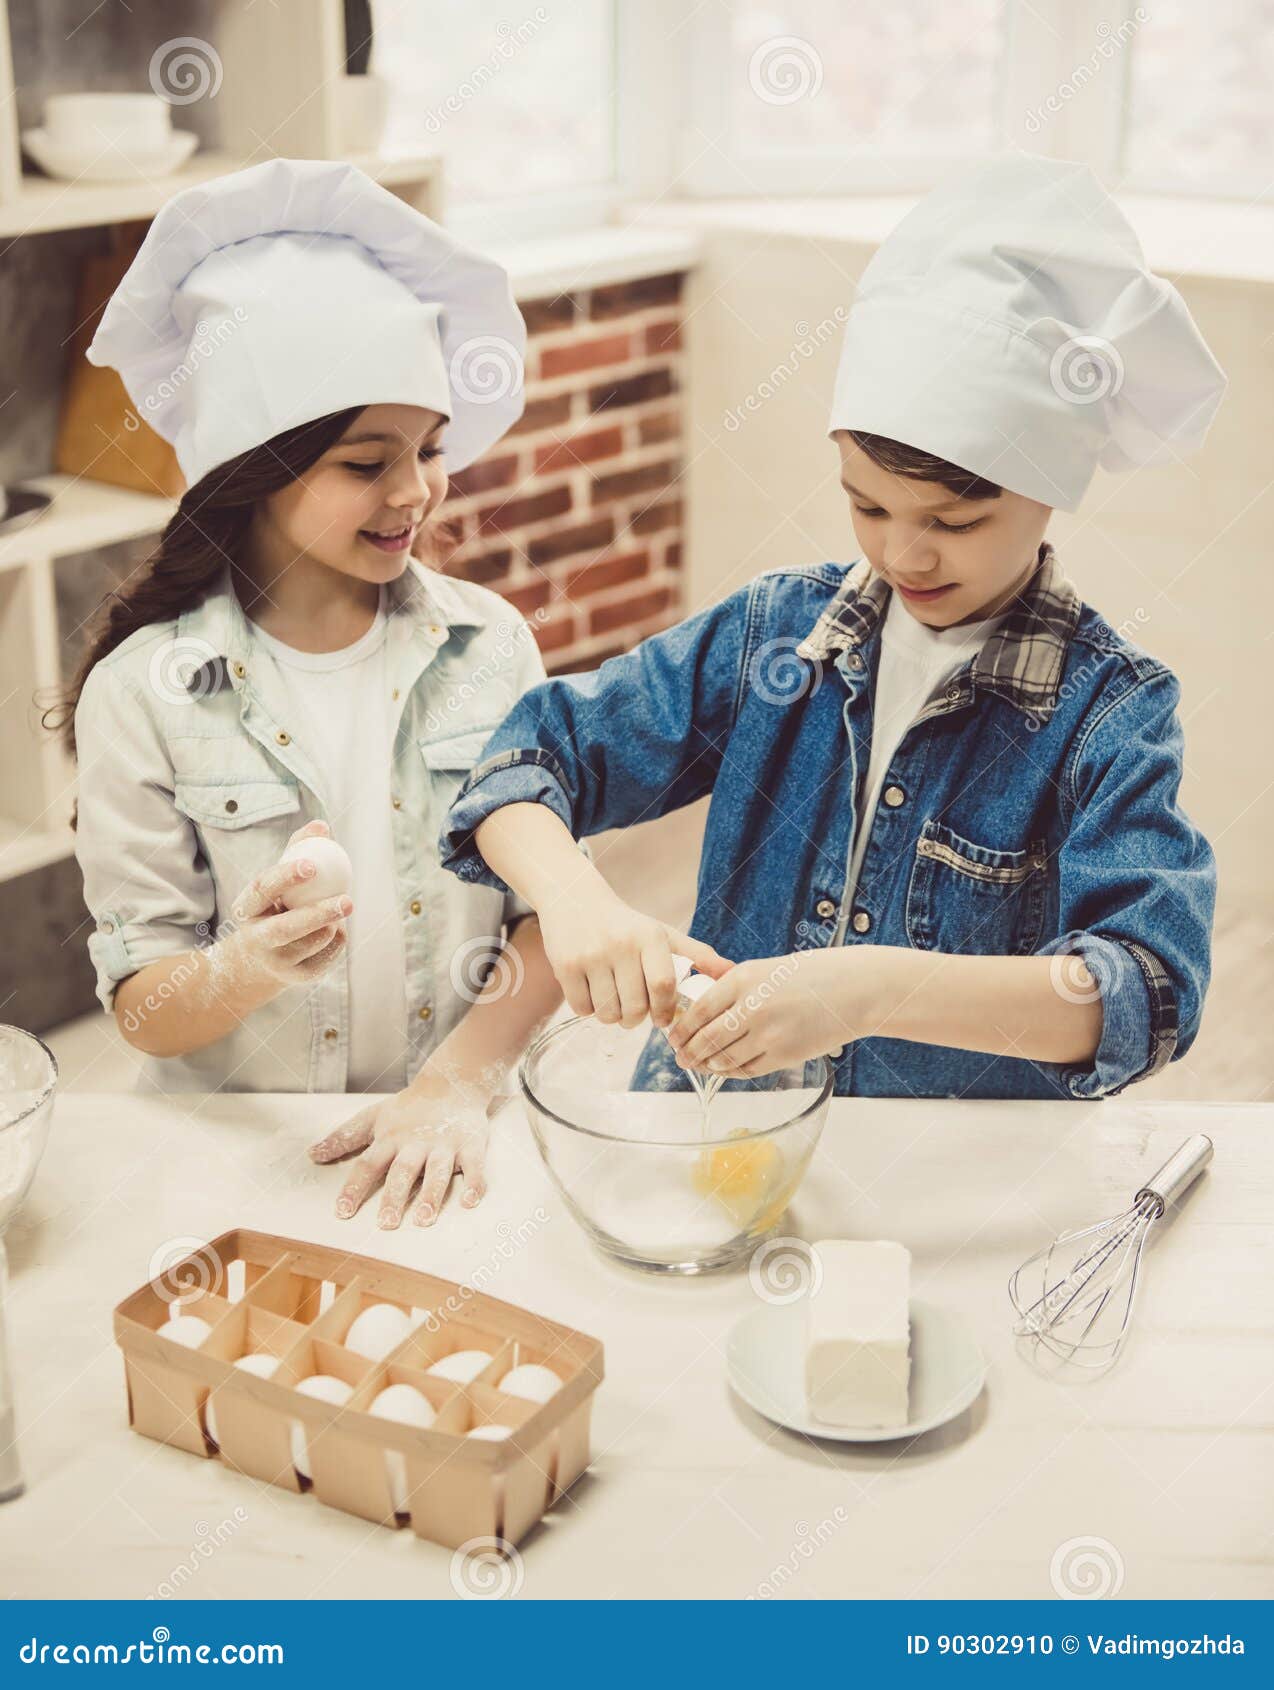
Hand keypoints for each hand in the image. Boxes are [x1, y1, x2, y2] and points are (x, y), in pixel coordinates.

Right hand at [219, 820, 351, 991]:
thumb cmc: (274, 907)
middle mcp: (256, 938)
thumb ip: (298, 849)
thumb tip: (322, 825)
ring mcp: (276, 962)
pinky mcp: (297, 978)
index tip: (312, 864)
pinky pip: (328, 956)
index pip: (263, 889)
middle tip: (348, 900)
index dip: (286, 876)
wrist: (258, 961)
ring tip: (339, 909)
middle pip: (285, 929)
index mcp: (246, 909)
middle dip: (317, 914)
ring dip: (331, 924)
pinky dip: (338, 939)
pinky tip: (335, 929)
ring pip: (312, 943)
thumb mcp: (278, 881)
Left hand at [308, 1072, 489, 1228]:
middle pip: (403, 1171)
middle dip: (394, 1197)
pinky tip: (470, 1202)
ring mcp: (445, 1144)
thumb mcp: (373, 1117)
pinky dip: (475, 1184)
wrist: (452, 1081)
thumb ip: (344, 1138)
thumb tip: (313, 1155)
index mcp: (391, 1138)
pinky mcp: (471, 1144)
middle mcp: (416, 1143)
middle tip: (386, 1223)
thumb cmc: (409, 1107)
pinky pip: (474, 1166)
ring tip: (423, 1220)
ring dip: (431, 1195)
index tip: (342, 1211)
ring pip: (437, 1171)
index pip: (368, 1164)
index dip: (354, 1187)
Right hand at [538, 882, 731, 1028]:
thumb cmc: (626, 925)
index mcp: (650, 937)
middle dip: (636, 1019)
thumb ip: (697, 955)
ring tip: (613, 998)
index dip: (664, 1011)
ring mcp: (591, 955)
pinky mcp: (565, 965)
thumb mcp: (662, 933)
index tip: (662, 1019)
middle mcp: (621, 945)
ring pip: (608, 1013)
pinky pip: (582, 1009)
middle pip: (635, 1008)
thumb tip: (732, 972)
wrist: (574, 898)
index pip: (663, 986)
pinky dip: (589, 1010)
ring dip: (612, 1016)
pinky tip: (592, 991)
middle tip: (633, 1010)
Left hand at [666, 948, 860, 1076]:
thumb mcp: (766, 968)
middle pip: (706, 1039)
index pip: (698, 1011)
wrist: (854, 990)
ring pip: (724, 1058)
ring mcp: (768, 1034)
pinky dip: (731, 1072)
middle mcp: (751, 1008)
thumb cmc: (811, 975)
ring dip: (707, 1065)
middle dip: (688, 1052)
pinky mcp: (784, 1055)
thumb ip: (733, 984)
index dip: (681, 1029)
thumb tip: (702, 997)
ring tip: (697, 1065)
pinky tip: (724, 1069)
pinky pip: (748, 1069)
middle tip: (679, 1057)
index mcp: (742, 980)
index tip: (672, 1036)